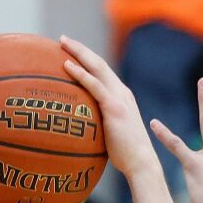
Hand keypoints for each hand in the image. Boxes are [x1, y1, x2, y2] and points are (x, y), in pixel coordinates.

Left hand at [60, 36, 155, 177]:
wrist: (141, 163)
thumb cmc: (125, 156)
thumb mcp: (111, 135)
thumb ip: (99, 125)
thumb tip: (81, 130)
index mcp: (121, 97)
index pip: (103, 72)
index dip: (87, 59)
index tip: (71, 52)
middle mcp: (121, 92)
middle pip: (98, 63)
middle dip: (80, 49)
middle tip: (62, 39)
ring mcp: (118, 98)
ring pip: (96, 67)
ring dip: (78, 53)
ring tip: (61, 43)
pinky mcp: (114, 107)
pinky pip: (94, 85)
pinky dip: (80, 73)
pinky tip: (66, 65)